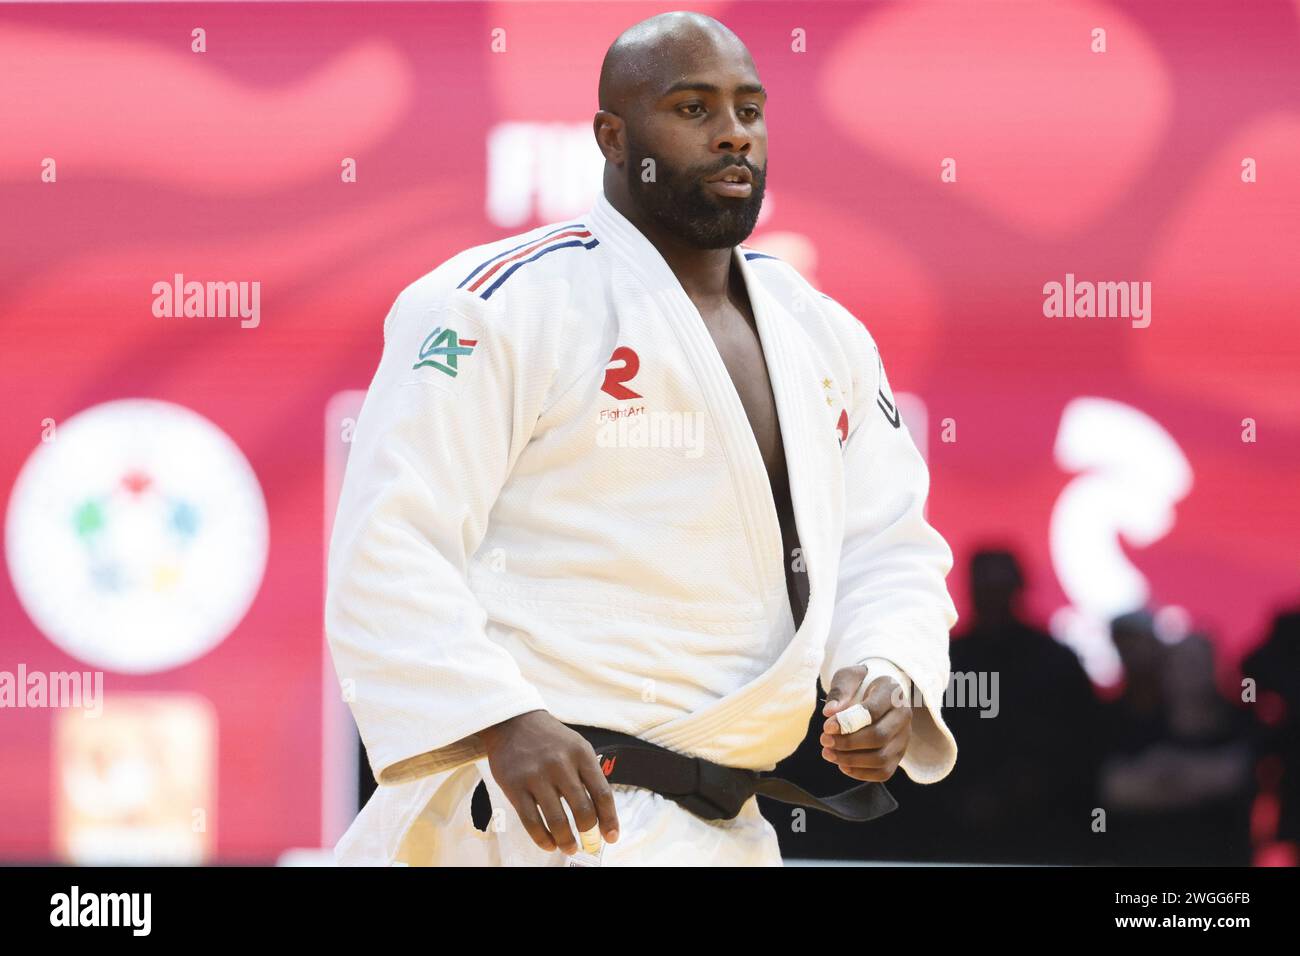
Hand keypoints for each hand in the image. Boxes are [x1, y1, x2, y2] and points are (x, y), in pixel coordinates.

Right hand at [477, 710, 619, 854]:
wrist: (513, 722)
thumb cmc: (551, 740)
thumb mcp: (577, 747)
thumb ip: (589, 775)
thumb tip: (602, 815)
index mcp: (581, 754)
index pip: (602, 793)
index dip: (610, 820)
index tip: (611, 837)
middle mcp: (560, 764)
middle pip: (583, 810)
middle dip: (588, 833)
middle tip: (589, 844)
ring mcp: (536, 776)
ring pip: (557, 820)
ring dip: (566, 841)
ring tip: (569, 848)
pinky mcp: (514, 786)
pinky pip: (531, 821)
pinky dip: (542, 839)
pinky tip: (549, 844)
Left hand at [819, 666, 911, 781]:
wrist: (875, 692)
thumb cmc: (859, 684)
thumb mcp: (847, 677)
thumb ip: (840, 690)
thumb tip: (830, 712)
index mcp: (892, 692)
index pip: (873, 711)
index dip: (848, 722)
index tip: (826, 726)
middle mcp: (903, 716)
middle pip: (879, 737)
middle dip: (847, 743)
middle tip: (824, 740)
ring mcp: (903, 737)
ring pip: (881, 758)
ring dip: (850, 760)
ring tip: (828, 753)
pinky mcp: (899, 755)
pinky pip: (883, 772)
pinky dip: (860, 773)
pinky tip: (842, 764)